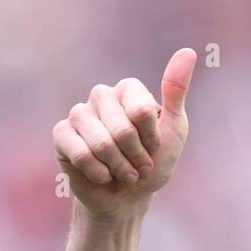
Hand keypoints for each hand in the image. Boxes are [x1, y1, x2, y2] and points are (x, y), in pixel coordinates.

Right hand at [52, 48, 196, 218]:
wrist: (127, 198)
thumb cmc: (152, 164)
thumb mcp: (174, 131)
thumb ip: (176, 92)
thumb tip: (189, 52)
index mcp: (128, 89)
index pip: (142, 111)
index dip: (151, 139)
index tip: (153, 147)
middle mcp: (102, 95)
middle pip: (122, 128)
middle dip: (135, 157)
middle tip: (139, 166)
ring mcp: (79, 113)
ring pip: (101, 142)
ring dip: (118, 168)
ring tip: (123, 174)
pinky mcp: (62, 134)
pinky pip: (79, 152)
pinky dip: (97, 172)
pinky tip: (102, 176)